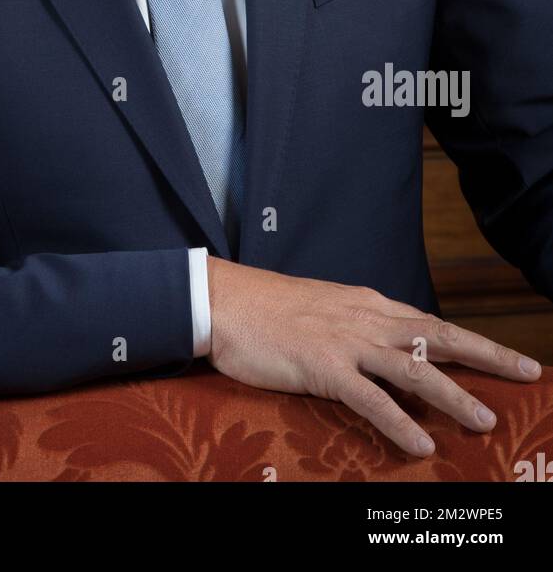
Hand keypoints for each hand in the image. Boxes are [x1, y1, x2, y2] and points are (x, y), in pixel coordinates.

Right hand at [206, 257, 542, 456]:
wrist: (224, 300)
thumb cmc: (268, 308)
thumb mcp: (323, 308)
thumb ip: (356, 325)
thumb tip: (385, 347)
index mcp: (367, 304)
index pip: (430, 322)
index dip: (471, 341)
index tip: (507, 357)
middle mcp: (366, 319)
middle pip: (438, 336)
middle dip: (487, 354)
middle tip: (528, 372)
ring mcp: (345, 342)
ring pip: (413, 369)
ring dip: (453, 394)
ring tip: (484, 419)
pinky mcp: (322, 366)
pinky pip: (370, 399)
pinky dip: (399, 423)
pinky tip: (420, 445)